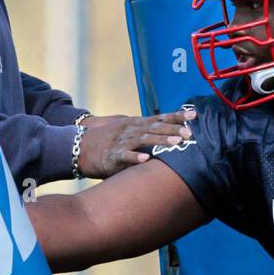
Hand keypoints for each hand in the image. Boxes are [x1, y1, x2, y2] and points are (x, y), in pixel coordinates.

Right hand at [77, 110, 192, 178]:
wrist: (79, 147)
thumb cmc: (106, 141)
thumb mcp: (126, 130)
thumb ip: (144, 130)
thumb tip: (165, 131)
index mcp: (136, 123)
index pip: (160, 118)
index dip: (177, 116)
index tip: (194, 115)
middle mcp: (131, 129)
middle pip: (155, 127)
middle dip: (174, 130)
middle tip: (190, 134)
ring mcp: (121, 141)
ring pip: (144, 139)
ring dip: (161, 140)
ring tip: (177, 143)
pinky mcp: (112, 155)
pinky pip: (125, 156)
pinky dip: (135, 157)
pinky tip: (146, 159)